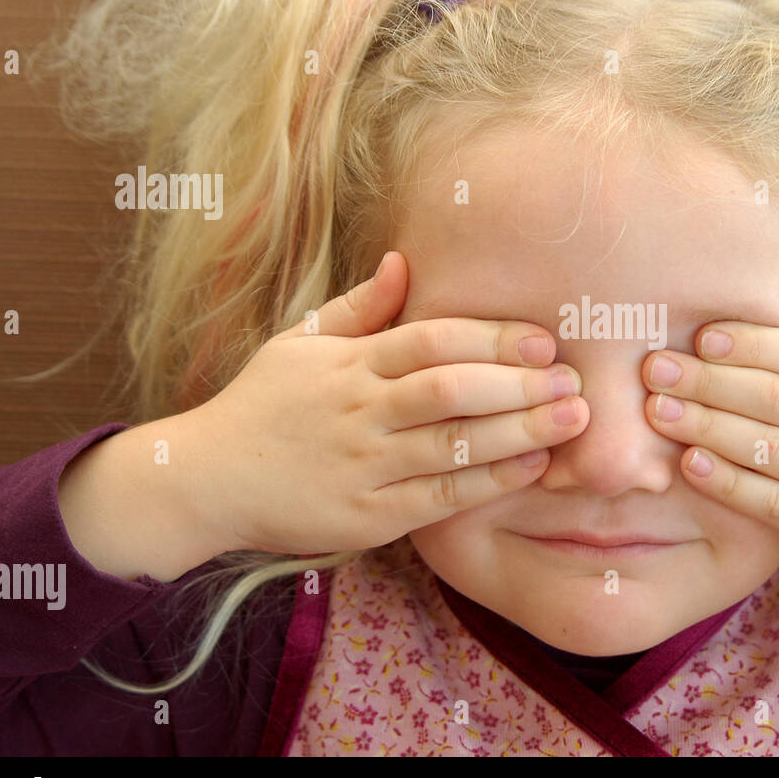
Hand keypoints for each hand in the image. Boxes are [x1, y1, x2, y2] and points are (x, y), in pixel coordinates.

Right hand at [190, 251, 589, 555]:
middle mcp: (359, 412)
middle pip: (449, 389)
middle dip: (518, 383)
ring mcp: (363, 466)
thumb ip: (358, 308)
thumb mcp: (299, 344)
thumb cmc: (262, 405)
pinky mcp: (367, 517)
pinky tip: (532, 466)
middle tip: (574, 378)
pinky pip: (440, 497)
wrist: (204, 480)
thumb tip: (404, 260)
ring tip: (572, 419)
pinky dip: (489, 481)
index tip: (544, 339)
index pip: (430, 340)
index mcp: (348, 364)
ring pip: (451, 444)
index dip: (491, 338)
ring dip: (519, 430)